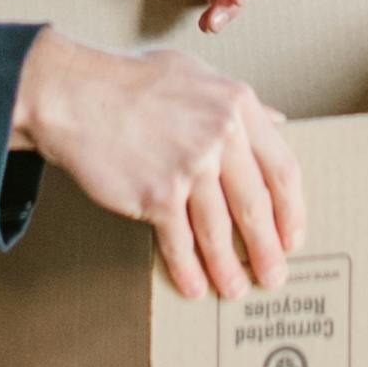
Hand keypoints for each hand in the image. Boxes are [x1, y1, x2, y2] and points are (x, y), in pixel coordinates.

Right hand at [11, 29, 304, 305]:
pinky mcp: (158, 193)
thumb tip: (280, 121)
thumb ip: (237, 105)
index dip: (291, 211)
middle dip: (267, 250)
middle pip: (256, 206)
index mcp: (237, 106)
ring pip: (219, 230)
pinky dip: (188, 269)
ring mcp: (190, 165)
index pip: (282, 169)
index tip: (293, 237)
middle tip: (273, 277)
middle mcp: (220, 135)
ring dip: (228, 268)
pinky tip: (194, 286)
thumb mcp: (196, 77)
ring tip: (234, 289)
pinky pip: (180, 241)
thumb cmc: (131, 83)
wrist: (74, 95)